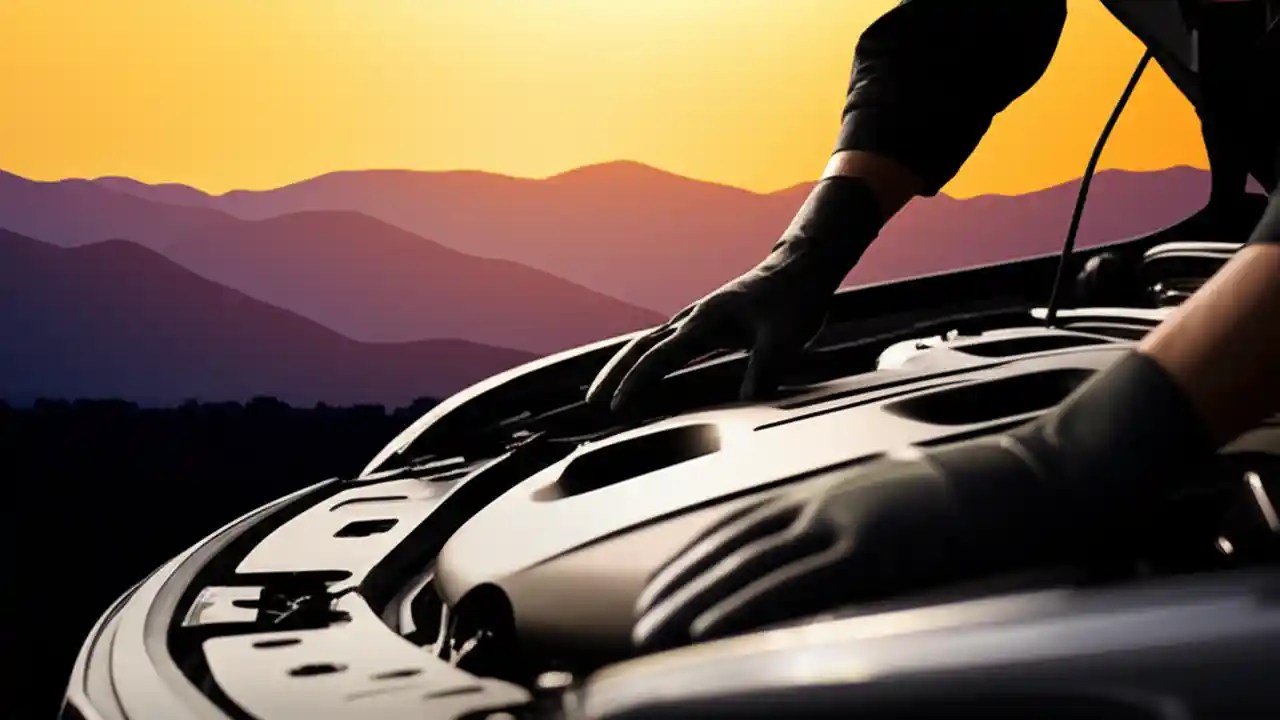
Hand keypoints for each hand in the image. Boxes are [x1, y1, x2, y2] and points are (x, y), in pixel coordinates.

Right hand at [586, 176, 885, 412]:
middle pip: (640, 347)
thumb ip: (764, 369)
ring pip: (647, 343)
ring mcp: (695, 319)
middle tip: (591, 402)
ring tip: (601, 392)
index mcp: (706, 320)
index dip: (637, 382)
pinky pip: (662, 344)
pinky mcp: (704, 324)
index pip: (660, 356)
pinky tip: (640, 374)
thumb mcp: (785, 339)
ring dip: (622, 366)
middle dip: (613, 374)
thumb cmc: (793, 301)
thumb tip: (747, 402)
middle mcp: (692, 318)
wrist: (800, 269)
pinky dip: (643, 360)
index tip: (617, 406)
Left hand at [631, 453, 988, 650]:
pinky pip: (792, 585)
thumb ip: (854, 527)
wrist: (1026, 476)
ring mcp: (842, 525)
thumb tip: (832, 557)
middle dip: (680, 582)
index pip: (740, 526)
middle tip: (642, 616)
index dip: (695, 557)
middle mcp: (822, 504)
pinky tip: (711, 626)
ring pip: (747, 566)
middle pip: (730, 545)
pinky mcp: (869, 551)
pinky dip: (744, 607)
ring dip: (694, 600)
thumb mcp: (896, 504)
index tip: (664, 582)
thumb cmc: (972, 492)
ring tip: (656, 629)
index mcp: (827, 493)